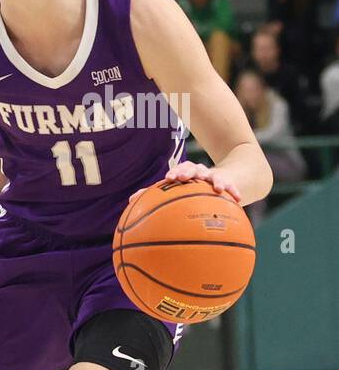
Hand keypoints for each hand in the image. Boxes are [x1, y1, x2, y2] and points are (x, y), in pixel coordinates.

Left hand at [127, 161, 241, 206]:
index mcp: (187, 173)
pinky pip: (233, 187)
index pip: (180, 169)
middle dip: (189, 172)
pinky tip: (239, 200)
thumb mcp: (177, 189)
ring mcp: (216, 177)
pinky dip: (235, 192)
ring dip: (217, 181)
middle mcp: (201, 173)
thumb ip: (156, 195)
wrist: (223, 178)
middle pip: (195, 168)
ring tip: (218, 188)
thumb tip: (130, 201)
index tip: (169, 177)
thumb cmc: (192, 187)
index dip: (176, 172)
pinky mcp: (230, 183)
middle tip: (184, 178)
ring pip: (216, 176)